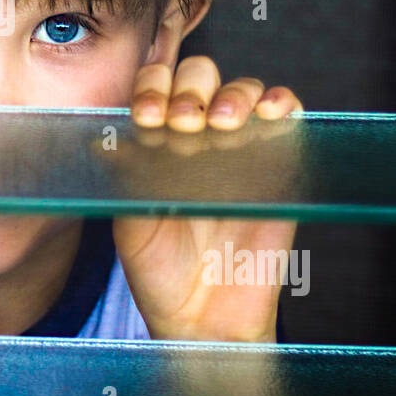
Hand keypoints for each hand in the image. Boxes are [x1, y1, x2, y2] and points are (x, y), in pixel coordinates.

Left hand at [117, 55, 302, 341]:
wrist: (201, 319)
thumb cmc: (159, 271)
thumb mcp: (130, 220)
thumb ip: (128, 175)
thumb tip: (110, 133)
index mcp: (156, 141)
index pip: (156, 87)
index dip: (151, 87)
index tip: (146, 115)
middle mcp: (197, 137)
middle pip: (200, 77)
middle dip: (190, 89)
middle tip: (183, 122)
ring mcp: (239, 148)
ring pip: (242, 90)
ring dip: (231, 95)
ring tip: (219, 124)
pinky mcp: (278, 166)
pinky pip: (286, 117)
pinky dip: (280, 101)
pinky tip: (268, 110)